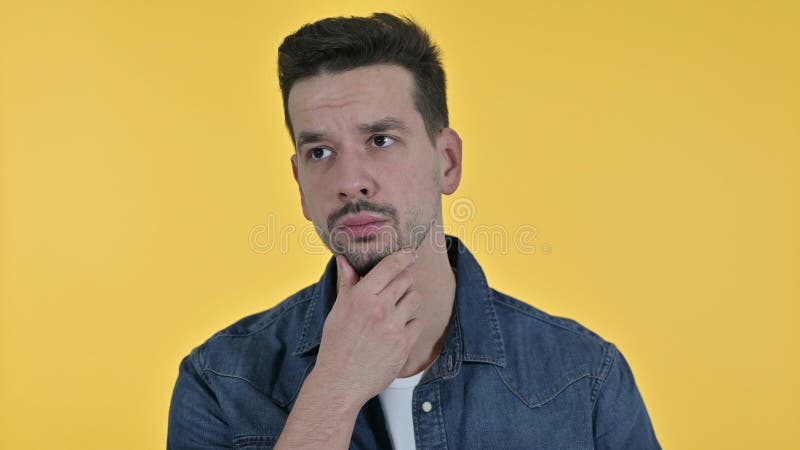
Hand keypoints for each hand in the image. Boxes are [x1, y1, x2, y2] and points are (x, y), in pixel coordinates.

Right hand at [312, 249, 424, 408]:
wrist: (341, 381)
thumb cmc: (337, 345)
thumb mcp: (338, 310)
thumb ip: (347, 282)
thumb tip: (345, 258)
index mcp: (360, 296)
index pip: (390, 266)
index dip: (404, 257)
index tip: (411, 254)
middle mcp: (378, 308)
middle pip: (406, 280)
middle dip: (403, 282)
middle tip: (396, 291)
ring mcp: (393, 326)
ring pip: (415, 299)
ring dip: (409, 302)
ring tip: (396, 312)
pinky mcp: (404, 343)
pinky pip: (418, 322)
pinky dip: (410, 325)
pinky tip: (397, 332)